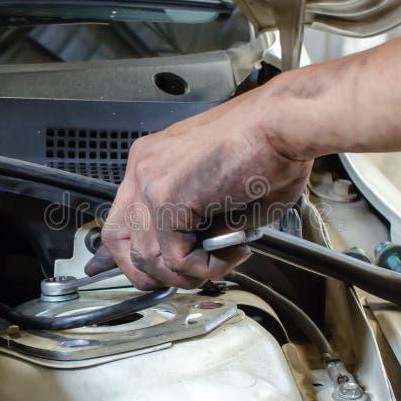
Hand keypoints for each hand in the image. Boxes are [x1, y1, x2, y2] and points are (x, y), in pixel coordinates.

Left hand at [85, 79, 312, 288]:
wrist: (283, 125)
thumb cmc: (269, 146)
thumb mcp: (224, 192)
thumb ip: (204, 222)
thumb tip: (202, 252)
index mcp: (153, 160)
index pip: (123, 217)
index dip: (141, 252)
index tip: (169, 269)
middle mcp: (144, 167)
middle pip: (117, 240)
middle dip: (151, 272)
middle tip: (191, 276)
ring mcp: (151, 181)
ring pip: (147, 258)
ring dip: (189, 273)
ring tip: (225, 259)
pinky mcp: (168, 197)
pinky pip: (176, 258)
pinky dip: (206, 268)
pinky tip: (232, 253)